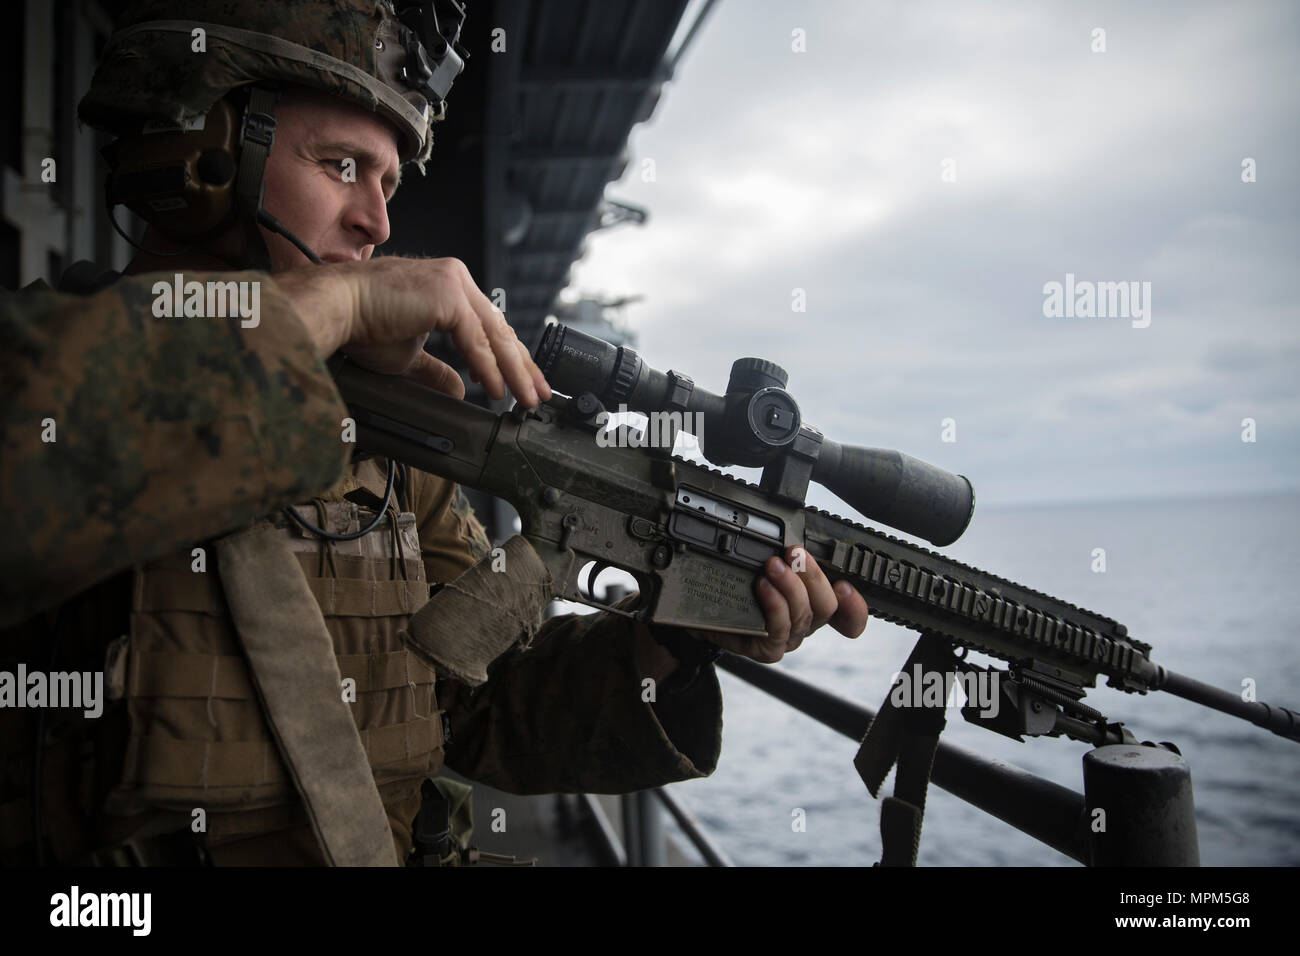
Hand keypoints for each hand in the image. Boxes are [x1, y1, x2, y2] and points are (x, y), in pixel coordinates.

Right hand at [274, 256, 551, 405]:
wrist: (335, 308)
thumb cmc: (361, 326)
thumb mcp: (408, 356)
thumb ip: (437, 370)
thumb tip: (459, 389)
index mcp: (449, 287)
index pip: (489, 326)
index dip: (509, 358)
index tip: (523, 384)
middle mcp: (456, 278)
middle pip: (500, 329)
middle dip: (523, 366)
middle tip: (539, 395)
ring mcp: (454, 283)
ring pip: (495, 334)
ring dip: (514, 371)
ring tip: (526, 399)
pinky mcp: (447, 295)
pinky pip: (476, 339)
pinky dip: (489, 367)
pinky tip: (498, 390)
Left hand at [693, 546, 868, 663]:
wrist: (700, 612)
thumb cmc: (736, 587)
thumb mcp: (766, 566)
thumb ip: (790, 560)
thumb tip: (799, 542)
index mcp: (812, 605)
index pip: (848, 615)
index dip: (855, 606)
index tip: (845, 585)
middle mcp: (804, 623)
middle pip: (827, 606)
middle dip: (813, 576)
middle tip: (795, 554)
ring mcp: (786, 638)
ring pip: (804, 616)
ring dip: (790, 586)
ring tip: (773, 565)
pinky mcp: (767, 650)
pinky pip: (778, 631)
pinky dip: (774, 606)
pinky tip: (763, 587)